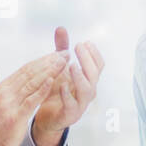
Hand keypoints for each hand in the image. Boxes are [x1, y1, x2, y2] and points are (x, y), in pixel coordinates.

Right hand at [0, 53, 65, 145]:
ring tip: (62, 62)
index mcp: (4, 88)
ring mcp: (9, 104)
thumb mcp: (3, 104)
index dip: (43, 60)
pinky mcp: (14, 116)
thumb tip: (29, 82)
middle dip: (49, 61)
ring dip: (49, 71)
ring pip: (32, 82)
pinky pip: (30, 100)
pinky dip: (42, 89)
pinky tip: (52, 80)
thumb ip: (15, 92)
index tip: (57, 54)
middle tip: (64, 53)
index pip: (26, 69)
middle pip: (30, 72)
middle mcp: (6, 92)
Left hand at [32, 27, 103, 145]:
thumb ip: (61, 49)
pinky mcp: (70, 115)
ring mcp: (80, 104)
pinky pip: (72, 106)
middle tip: (79, 47)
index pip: (98, 66)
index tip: (86, 42)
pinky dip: (67, 95)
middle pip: (94, 75)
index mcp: (87, 79)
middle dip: (88, 60)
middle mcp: (87, 92)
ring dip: (80, 76)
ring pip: (87, 90)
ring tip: (72, 65)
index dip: (94, 54)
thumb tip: (61, 28)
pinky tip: (61, 85)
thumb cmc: (56, 90)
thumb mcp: (58, 68)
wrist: (46, 116)